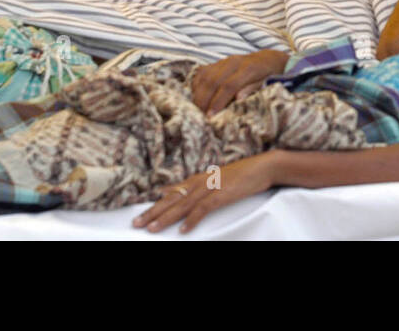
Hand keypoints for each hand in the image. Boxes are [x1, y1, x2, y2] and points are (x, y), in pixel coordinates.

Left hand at [134, 153, 279, 233]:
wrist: (261, 167)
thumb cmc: (240, 175)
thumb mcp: (214, 179)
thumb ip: (194, 185)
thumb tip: (172, 189)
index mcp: (197, 179)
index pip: (171, 193)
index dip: (155, 205)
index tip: (139, 214)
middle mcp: (199, 182)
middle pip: (171, 199)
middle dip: (153, 212)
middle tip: (137, 223)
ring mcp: (209, 188)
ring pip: (182, 206)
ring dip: (166, 218)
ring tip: (152, 229)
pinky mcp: (220, 195)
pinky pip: (202, 210)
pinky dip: (191, 220)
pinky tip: (183, 230)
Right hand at [190, 49, 287, 114]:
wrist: (269, 59)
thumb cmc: (270, 76)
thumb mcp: (268, 83)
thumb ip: (253, 89)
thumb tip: (238, 99)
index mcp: (249, 69)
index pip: (229, 86)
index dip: (218, 101)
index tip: (210, 116)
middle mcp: (234, 62)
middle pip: (213, 81)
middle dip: (204, 100)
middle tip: (199, 117)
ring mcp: (225, 61)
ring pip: (205, 76)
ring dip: (198, 94)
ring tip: (196, 110)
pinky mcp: (218, 62)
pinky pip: (202, 72)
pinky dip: (196, 85)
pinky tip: (196, 97)